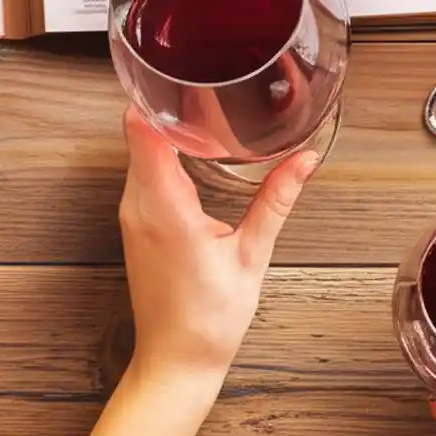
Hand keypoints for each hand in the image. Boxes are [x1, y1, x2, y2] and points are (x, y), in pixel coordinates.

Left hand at [120, 107, 318, 402]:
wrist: (176, 362)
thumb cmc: (207, 321)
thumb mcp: (252, 255)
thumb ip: (276, 200)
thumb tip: (303, 161)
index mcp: (164, 209)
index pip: (143, 130)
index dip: (158, 95)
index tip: (185, 73)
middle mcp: (138, 206)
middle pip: (141, 132)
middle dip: (171, 104)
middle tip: (209, 82)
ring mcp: (132, 214)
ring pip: (141, 150)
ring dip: (168, 128)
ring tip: (206, 109)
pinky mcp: (137, 223)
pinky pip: (144, 172)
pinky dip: (164, 153)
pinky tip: (193, 148)